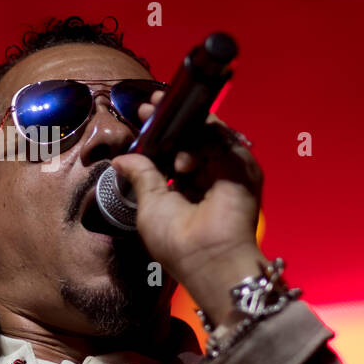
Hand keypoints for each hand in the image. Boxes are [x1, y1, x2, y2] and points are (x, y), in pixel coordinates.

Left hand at [110, 91, 265, 301]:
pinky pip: (223, 140)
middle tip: (150, 106)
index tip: (142, 117)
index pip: (173, 153)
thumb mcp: (150, 204)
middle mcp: (209, 179)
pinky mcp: (243, 168)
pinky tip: (183, 154)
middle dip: (170, 121)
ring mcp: (227, 172)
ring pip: (207, 135)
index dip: (158, 135)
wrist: (208, 257)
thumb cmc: (176, 241)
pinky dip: (203, 138)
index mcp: (187, 191)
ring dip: (184, 126)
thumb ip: (141, 176)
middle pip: (191, 139)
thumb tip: (120, 159)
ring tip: (159, 120)